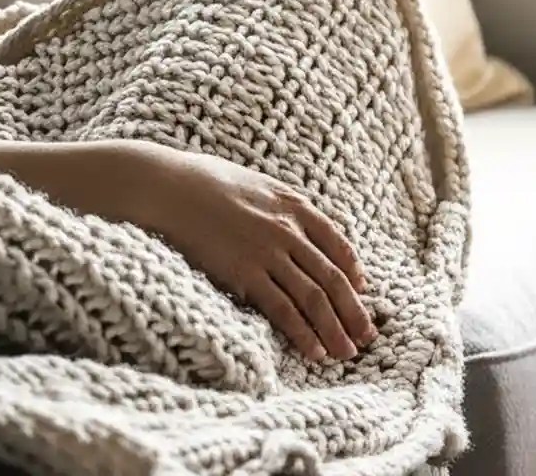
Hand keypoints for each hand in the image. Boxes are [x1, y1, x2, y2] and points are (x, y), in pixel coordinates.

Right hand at [124, 143, 375, 360]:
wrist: (168, 187)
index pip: (337, 244)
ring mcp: (268, 254)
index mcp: (294, 206)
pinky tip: (314, 350)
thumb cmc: (204, 182)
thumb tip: (292, 221)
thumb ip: (279, 205)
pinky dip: (302, 332)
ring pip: (313, 298)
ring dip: (334, 329)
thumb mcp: (256, 184)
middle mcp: (288, 231)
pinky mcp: (245, 274)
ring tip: (347, 353)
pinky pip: (282, 309)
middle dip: (354, 310)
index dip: (353, 271)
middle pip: (332, 278)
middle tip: (367, 335)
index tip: (362, 291)